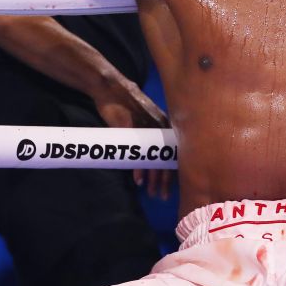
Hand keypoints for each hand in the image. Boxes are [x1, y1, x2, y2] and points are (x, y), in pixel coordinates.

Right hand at [95, 80, 172, 200]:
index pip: (174, 152)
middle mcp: (159, 126)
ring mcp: (146, 127)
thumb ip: (148, 135)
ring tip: (151, 191)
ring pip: (154, 158)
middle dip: (165, 180)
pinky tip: (138, 180)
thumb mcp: (142, 120)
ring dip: (153, 178)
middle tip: (162, 196)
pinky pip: (138, 152)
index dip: (173, 171)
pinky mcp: (132, 127)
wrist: (111, 89)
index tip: (171, 188)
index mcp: (164, 125)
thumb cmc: (126, 106)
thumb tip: (149, 156)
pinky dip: (139, 168)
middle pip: (166, 158)